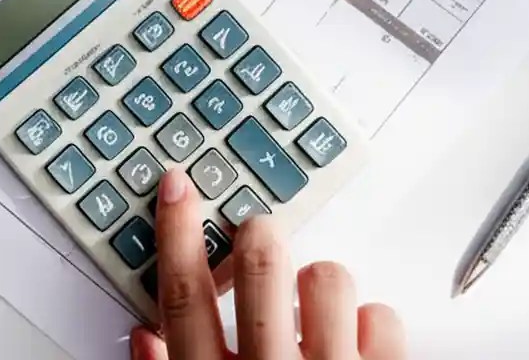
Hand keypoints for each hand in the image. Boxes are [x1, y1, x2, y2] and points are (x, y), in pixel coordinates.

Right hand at [132, 170, 405, 359]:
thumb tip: (146, 338)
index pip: (184, 292)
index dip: (178, 230)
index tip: (179, 186)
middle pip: (261, 265)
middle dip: (260, 235)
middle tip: (261, 237)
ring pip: (329, 278)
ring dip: (319, 285)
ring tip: (313, 311)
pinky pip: (382, 318)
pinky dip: (369, 323)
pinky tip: (353, 343)